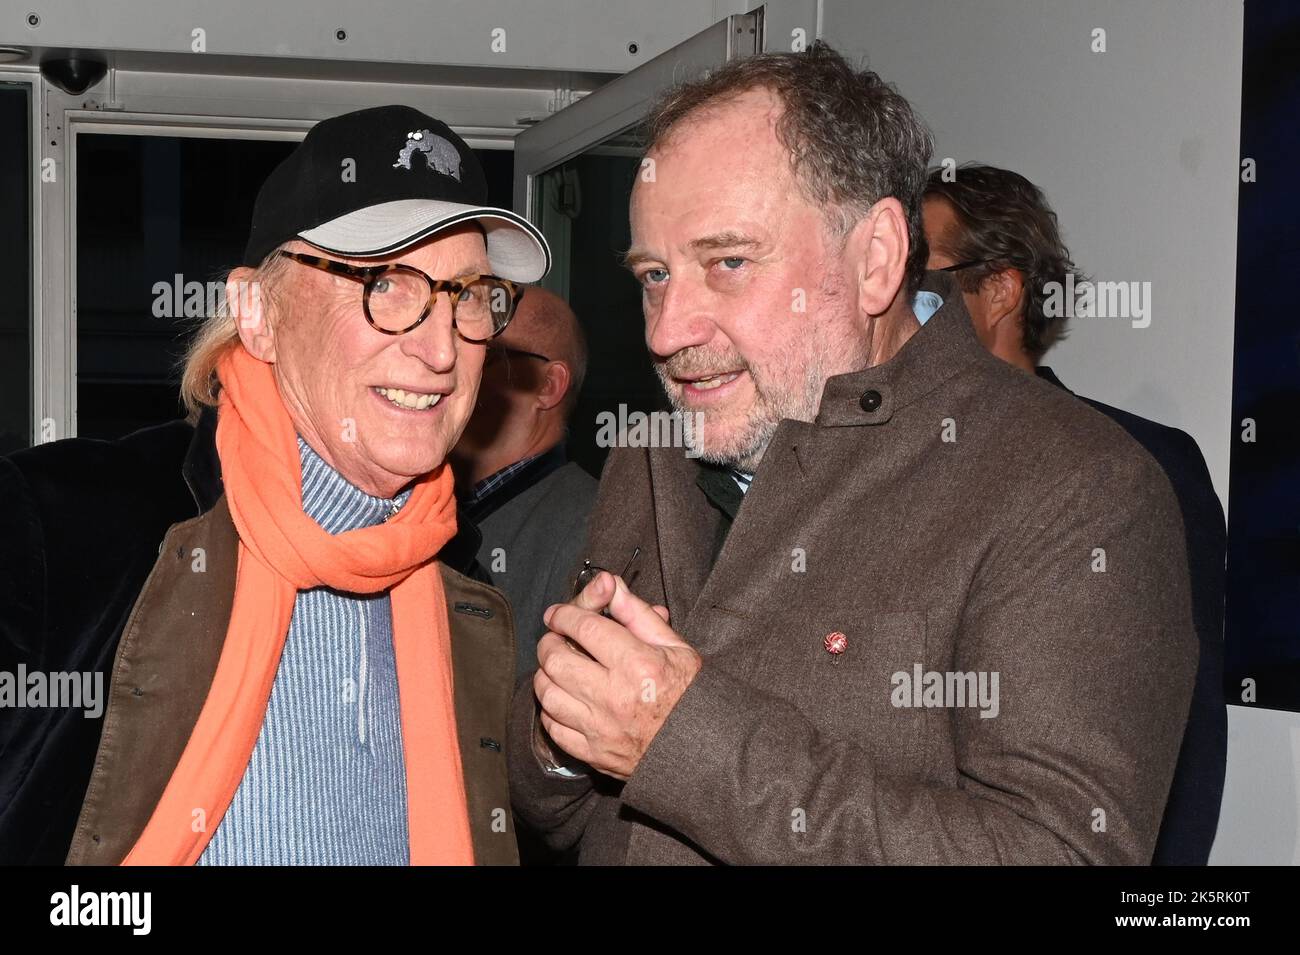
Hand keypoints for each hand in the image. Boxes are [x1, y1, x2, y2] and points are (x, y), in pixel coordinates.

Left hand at [534, 572, 700, 780]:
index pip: (584, 628)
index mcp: (638, 664)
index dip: (565, 615)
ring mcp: (601, 728)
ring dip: (546, 676)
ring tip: (558, 668)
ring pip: (548, 694)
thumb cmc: (690, 694)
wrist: (701, 748)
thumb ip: (636, 614)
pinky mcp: (594, 753)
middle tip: (556, 639)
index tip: (559, 614)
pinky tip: (564, 699)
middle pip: (556, 660)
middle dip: (549, 643)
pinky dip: (551, 710)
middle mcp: (614, 696)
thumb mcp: (675, 646)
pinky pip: (553, 727)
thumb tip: (609, 585)